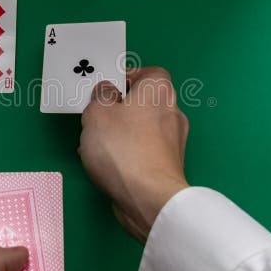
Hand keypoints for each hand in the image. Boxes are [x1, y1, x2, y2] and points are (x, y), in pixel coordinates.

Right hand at [78, 67, 189, 243]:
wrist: (149, 198)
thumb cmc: (123, 149)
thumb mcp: (97, 113)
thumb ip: (100, 96)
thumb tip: (108, 91)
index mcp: (159, 89)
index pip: (147, 72)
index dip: (125, 77)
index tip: (105, 89)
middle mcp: (172, 111)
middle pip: (143, 101)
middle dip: (119, 108)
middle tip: (96, 117)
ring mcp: (173, 140)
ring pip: (142, 128)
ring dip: (120, 133)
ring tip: (96, 145)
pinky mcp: (168, 165)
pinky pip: (144, 151)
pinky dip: (128, 154)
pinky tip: (108, 164)